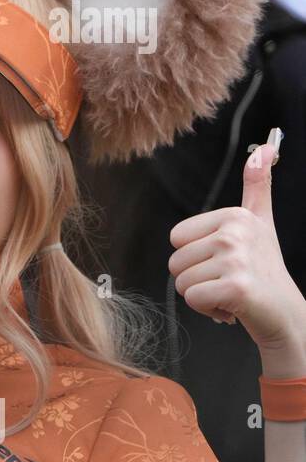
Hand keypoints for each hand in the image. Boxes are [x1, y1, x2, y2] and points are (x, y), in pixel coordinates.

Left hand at [170, 129, 305, 374]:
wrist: (285, 313)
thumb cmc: (264, 269)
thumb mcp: (260, 221)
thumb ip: (257, 185)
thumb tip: (265, 149)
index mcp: (235, 216)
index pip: (176, 238)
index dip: (194, 255)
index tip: (225, 260)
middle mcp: (236, 233)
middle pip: (176, 261)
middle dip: (196, 278)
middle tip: (227, 279)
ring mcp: (237, 260)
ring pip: (182, 282)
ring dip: (202, 295)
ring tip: (229, 292)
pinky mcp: (236, 288)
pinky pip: (192, 298)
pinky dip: (207, 309)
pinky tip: (230, 307)